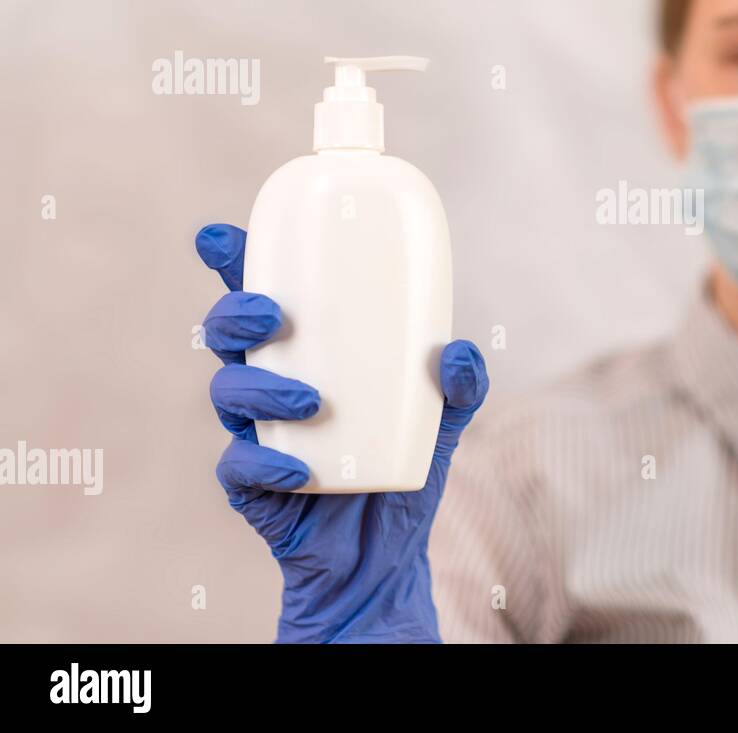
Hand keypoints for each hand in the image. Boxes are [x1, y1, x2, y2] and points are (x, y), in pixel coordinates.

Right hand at [195, 223, 487, 642]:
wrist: (381, 556)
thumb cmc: (400, 466)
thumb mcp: (443, 421)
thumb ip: (460, 383)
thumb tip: (456, 351)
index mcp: (306, 354)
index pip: (261, 296)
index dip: (234, 263)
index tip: (221, 237)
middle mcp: (270, 384)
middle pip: (227, 333)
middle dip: (235, 313)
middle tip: (275, 316)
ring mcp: (254, 434)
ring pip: (228, 393)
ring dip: (261, 389)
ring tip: (310, 402)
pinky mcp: (250, 486)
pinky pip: (238, 467)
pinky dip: (265, 465)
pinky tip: (298, 471)